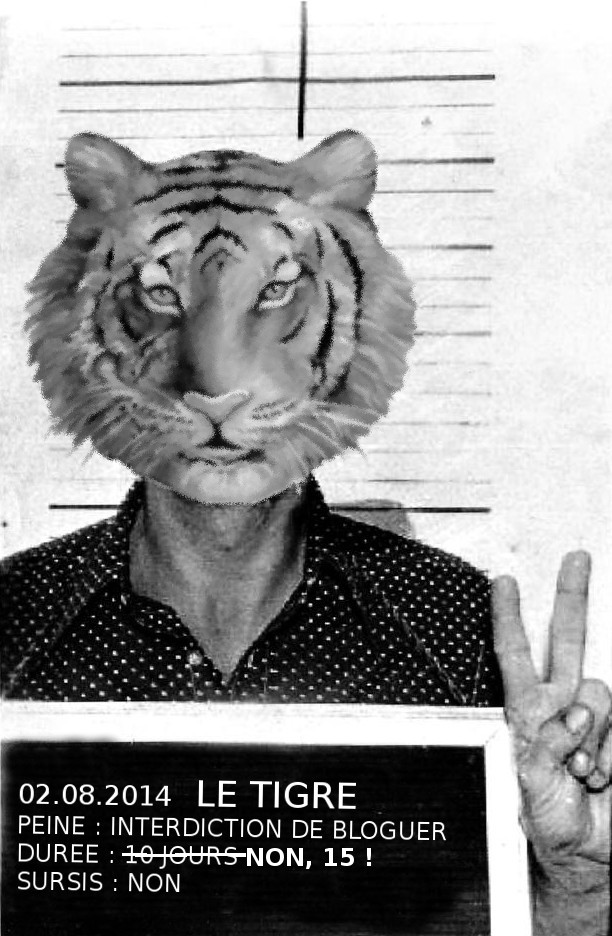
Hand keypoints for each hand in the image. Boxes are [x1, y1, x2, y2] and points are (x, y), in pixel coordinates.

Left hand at [492, 552, 609, 934]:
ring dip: (594, 736)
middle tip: (577, 557)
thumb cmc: (549, 820)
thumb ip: (544, 750)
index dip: (508, 618)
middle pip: (567, 640)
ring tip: (584, 775)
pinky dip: (611, 750)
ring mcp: (594, 718)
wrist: (588, 853)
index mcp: (527, 712)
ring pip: (601, 692)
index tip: (504, 582)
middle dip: (572, 597)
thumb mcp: (530, 788)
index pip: (514, 655)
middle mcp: (560, 704)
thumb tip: (570, 718)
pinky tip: (604, 776)